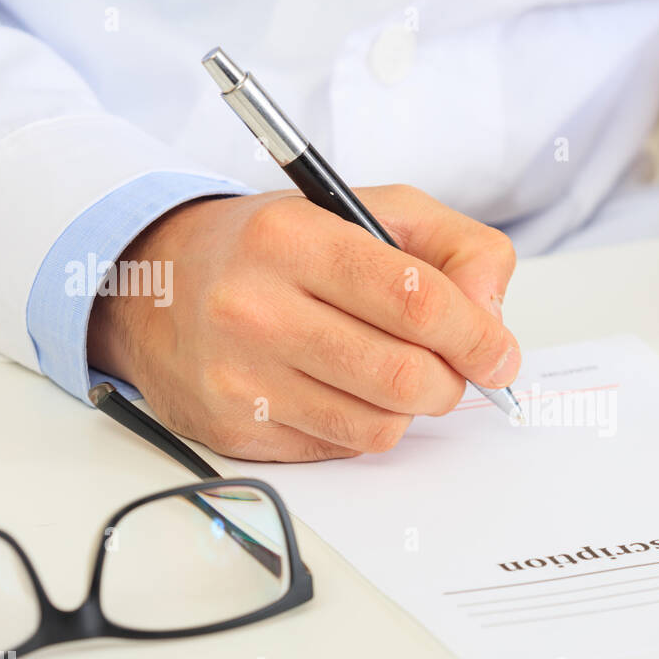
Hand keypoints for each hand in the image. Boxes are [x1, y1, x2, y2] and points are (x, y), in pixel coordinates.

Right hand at [88, 186, 519, 460]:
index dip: (477, 336)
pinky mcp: (235, 429)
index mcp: (293, 238)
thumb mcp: (374, 210)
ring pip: (380, 425)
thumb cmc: (280, 247)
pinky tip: (343, 388)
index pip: (416, 302)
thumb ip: (456, 250)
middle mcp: (256, 308)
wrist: (158, 284)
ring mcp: (240, 377)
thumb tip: (492, 323)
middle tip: (455, 368)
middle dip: (452, 380)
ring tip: (395, 370)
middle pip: (405, 376)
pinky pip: (343, 448)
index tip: (499, 354)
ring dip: (411, 407)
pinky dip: (365, 425)